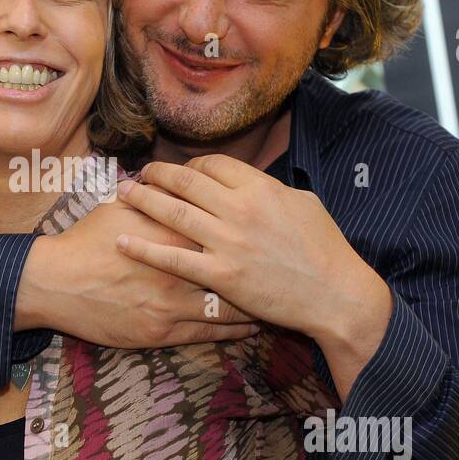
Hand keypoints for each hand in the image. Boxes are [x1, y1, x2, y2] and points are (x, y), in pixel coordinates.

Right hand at [15, 198, 260, 348]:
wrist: (54, 282)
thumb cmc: (86, 240)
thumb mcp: (121, 208)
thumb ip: (154, 198)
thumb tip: (174, 180)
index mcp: (172, 232)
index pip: (223, 229)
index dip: (249, 232)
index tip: (269, 233)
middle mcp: (177, 267)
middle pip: (234, 268)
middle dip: (261, 271)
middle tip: (285, 270)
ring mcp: (171, 303)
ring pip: (228, 306)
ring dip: (254, 305)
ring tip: (276, 302)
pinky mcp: (161, 332)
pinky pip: (208, 333)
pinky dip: (233, 330)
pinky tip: (250, 326)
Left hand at [114, 154, 392, 397]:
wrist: (336, 295)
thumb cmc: (325, 251)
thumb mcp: (303, 205)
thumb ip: (270, 190)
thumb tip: (250, 182)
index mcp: (261, 188)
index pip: (212, 164)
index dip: (190, 165)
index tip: (179, 172)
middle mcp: (240, 209)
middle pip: (185, 182)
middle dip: (157, 174)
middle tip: (138, 173)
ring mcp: (228, 242)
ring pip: (172, 213)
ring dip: (142, 200)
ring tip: (122, 193)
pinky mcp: (221, 276)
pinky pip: (173, 259)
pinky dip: (144, 248)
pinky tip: (123, 241)